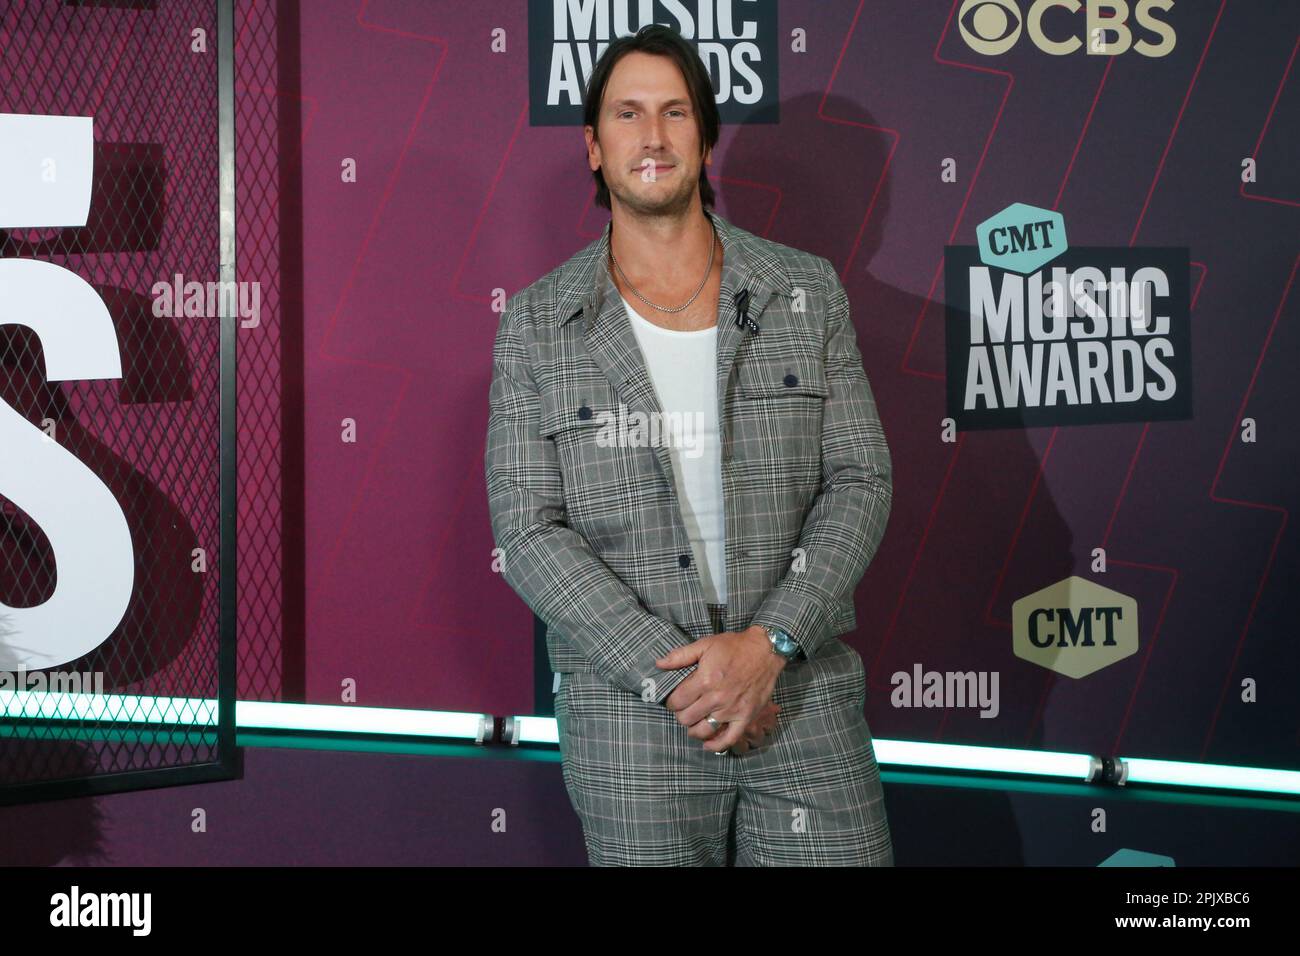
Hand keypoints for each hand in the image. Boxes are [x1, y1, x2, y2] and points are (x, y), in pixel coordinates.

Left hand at [655, 626, 786, 752]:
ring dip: (693, 730)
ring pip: (703, 731)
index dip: (671, 702)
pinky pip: (728, 738)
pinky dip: (716, 745)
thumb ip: (680, 656)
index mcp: (704, 680)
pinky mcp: (745, 717)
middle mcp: (716, 698)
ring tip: (694, 722)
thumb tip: (659, 664)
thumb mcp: (705, 645)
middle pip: (686, 718)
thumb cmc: (734, 646)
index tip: (674, 700)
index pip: (677, 702)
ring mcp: (731, 710)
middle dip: (681, 714)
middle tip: (684, 709)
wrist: (765, 650)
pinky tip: (707, 744)